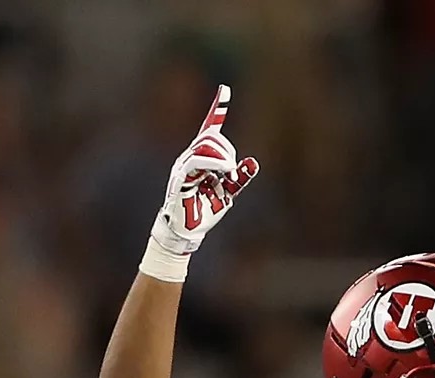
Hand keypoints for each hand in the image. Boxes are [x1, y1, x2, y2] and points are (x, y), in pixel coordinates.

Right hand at [144, 85, 259, 279]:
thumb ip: (239, 177)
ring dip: (223, 157)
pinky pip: (197, 160)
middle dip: (228, 149)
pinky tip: (224, 170)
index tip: (225, 90)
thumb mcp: (228, 192)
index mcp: (202, 157)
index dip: (217, 109)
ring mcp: (184, 164)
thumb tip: (253, 163)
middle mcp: (191, 156)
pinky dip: (214, 162)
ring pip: (206, 145)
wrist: (189, 229)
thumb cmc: (205, 209)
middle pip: (211, 136)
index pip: (210, 128)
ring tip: (228, 174)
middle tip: (232, 172)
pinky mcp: (181, 175)